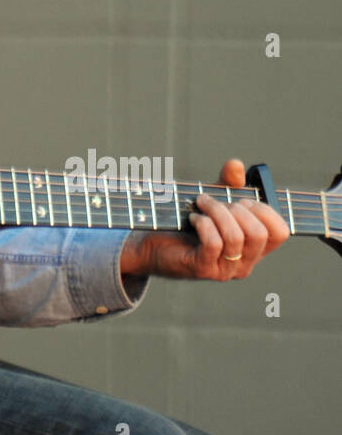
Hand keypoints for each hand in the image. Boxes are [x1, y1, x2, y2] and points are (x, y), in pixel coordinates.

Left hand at [120, 159, 289, 280]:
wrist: (154, 246)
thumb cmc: (189, 224)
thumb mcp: (215, 200)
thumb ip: (228, 184)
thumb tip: (236, 165)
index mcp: (255, 249)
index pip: (280, 232)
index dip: (265, 210)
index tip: (243, 200)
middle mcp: (245, 264)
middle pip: (259, 234)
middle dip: (237, 209)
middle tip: (217, 202)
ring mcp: (225, 269)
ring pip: (235, 236)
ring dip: (216, 212)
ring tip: (201, 205)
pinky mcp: (203, 269)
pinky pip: (214, 242)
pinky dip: (203, 223)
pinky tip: (193, 219)